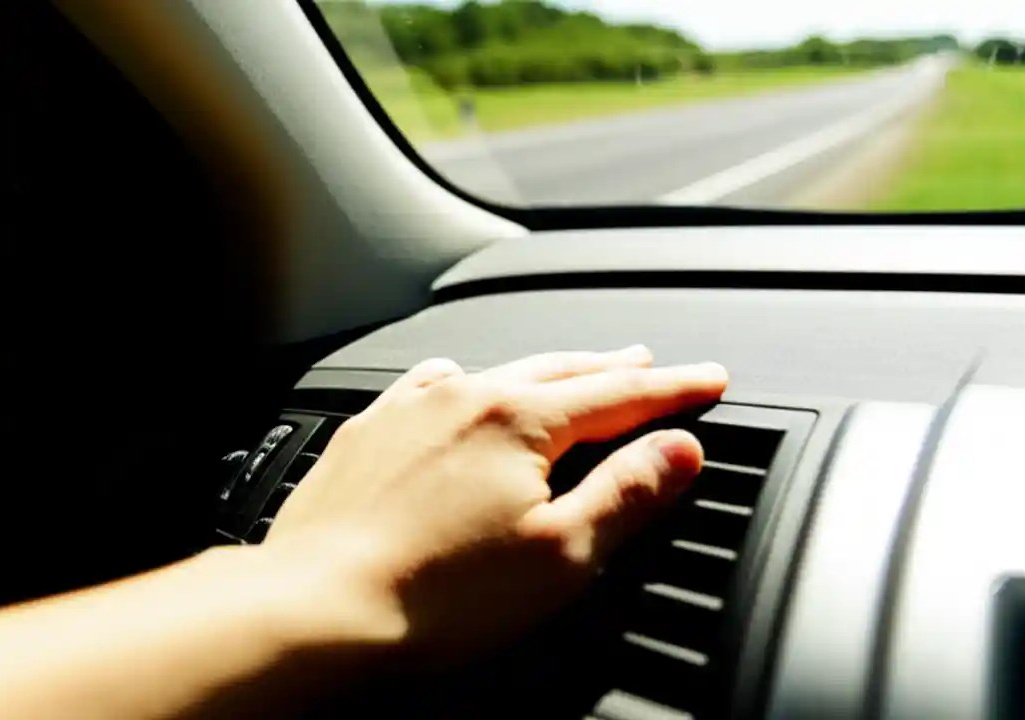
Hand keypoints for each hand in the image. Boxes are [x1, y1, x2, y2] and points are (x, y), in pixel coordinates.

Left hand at [265, 348, 728, 661]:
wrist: (317, 606)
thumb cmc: (435, 594)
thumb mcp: (561, 554)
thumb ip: (627, 493)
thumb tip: (679, 448)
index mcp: (519, 420)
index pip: (621, 394)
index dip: (673, 387)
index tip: (708, 379)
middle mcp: (463, 396)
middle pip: (561, 372)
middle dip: (613, 369)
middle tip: (649, 364)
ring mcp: (409, 410)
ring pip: (495, 372)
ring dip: (543, 373)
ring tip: (570, 372)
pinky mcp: (368, 433)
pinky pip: (427, 386)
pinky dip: (464, 382)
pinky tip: (458, 382)